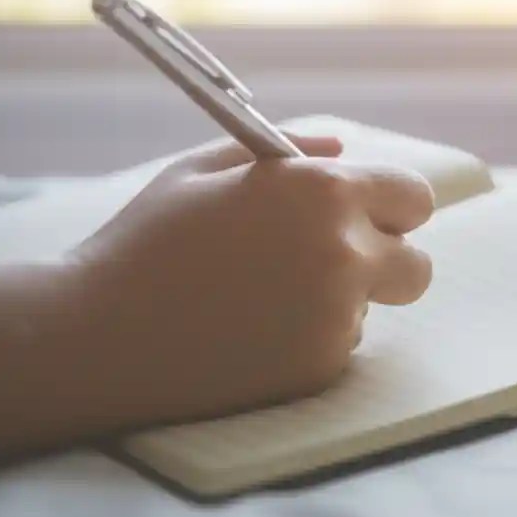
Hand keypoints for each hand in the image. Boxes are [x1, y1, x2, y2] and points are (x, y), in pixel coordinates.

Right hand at [68, 133, 435, 423]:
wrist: (98, 336)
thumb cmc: (146, 242)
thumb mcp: (203, 171)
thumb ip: (283, 149)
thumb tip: (341, 147)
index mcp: (322, 192)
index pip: (413, 196)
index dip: (392, 206)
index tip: (371, 214)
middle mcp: (344, 253)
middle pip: (417, 265)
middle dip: (386, 262)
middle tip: (334, 262)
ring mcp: (335, 317)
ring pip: (371, 308)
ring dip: (340, 302)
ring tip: (261, 297)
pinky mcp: (319, 369)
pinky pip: (338, 347)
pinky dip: (308, 341)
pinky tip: (248, 332)